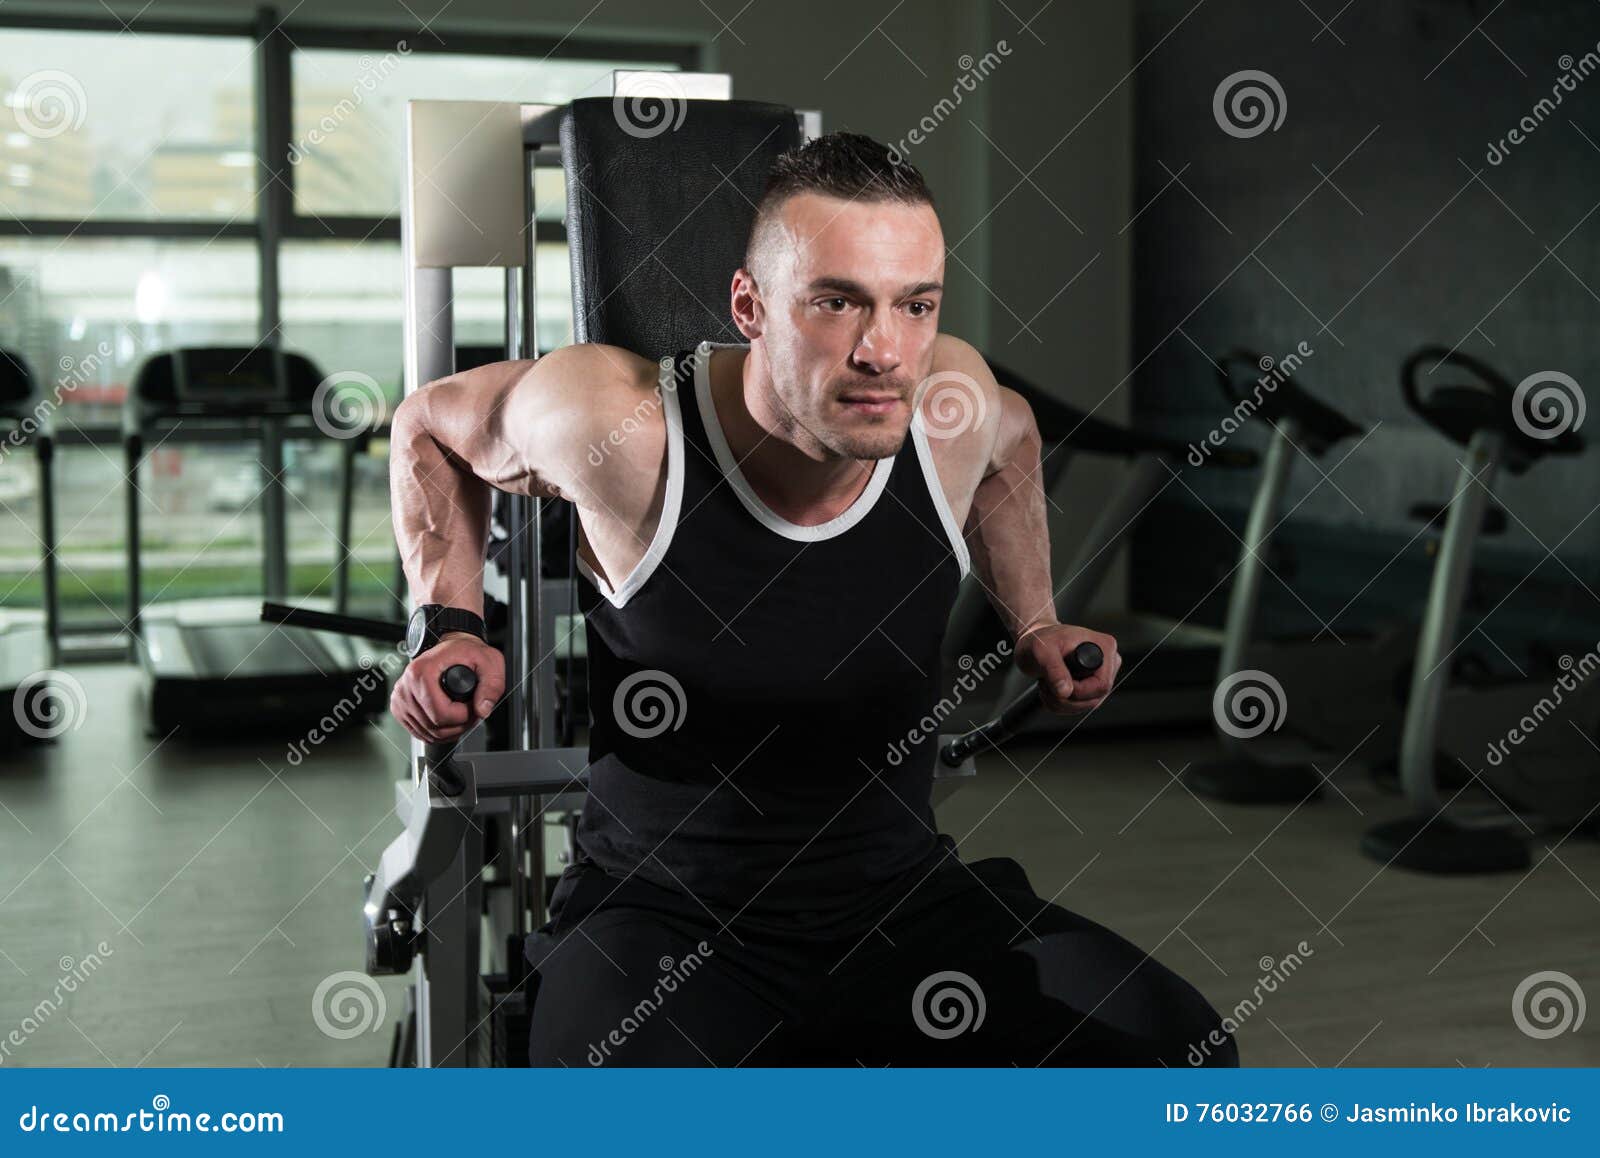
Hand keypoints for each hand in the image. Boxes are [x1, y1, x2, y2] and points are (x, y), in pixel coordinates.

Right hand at [390, 631, 504, 742]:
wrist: (452, 648)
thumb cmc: (467, 653)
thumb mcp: (489, 662)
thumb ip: (491, 685)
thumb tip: (483, 710)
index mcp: (422, 672)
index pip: (441, 713)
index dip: (463, 716)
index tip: (473, 706)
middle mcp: (406, 685)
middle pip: (433, 726)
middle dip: (458, 725)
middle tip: (471, 711)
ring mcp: (400, 698)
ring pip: (427, 733)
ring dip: (449, 731)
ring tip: (461, 714)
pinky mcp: (399, 707)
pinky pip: (419, 732)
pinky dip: (437, 732)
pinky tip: (448, 720)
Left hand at [1014, 622, 1120, 714]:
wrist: (1036, 644)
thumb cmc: (1041, 640)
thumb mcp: (1042, 650)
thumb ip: (1054, 670)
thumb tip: (1065, 691)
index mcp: (1104, 647)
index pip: (1101, 684)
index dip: (1078, 690)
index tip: (1056, 681)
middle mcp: (1108, 662)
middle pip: (1095, 698)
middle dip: (1065, 698)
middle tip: (1046, 683)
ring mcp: (1102, 676)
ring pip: (1087, 706)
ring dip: (1060, 702)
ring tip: (1047, 684)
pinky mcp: (1092, 688)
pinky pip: (1079, 708)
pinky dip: (1060, 705)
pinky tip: (1051, 689)